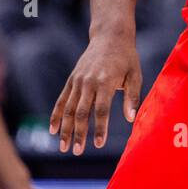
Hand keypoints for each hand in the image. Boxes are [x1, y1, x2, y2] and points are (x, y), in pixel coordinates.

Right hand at [50, 31, 142, 153]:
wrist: (110, 37)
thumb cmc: (127, 59)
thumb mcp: (135, 75)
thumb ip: (132, 97)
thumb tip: (131, 119)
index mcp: (105, 82)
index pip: (101, 110)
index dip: (99, 128)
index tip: (98, 144)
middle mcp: (88, 82)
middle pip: (80, 112)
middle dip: (78, 133)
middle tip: (77, 151)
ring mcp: (77, 81)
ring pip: (68, 108)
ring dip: (65, 129)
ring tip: (64, 147)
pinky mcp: (71, 80)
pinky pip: (61, 100)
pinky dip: (56, 115)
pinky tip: (52, 130)